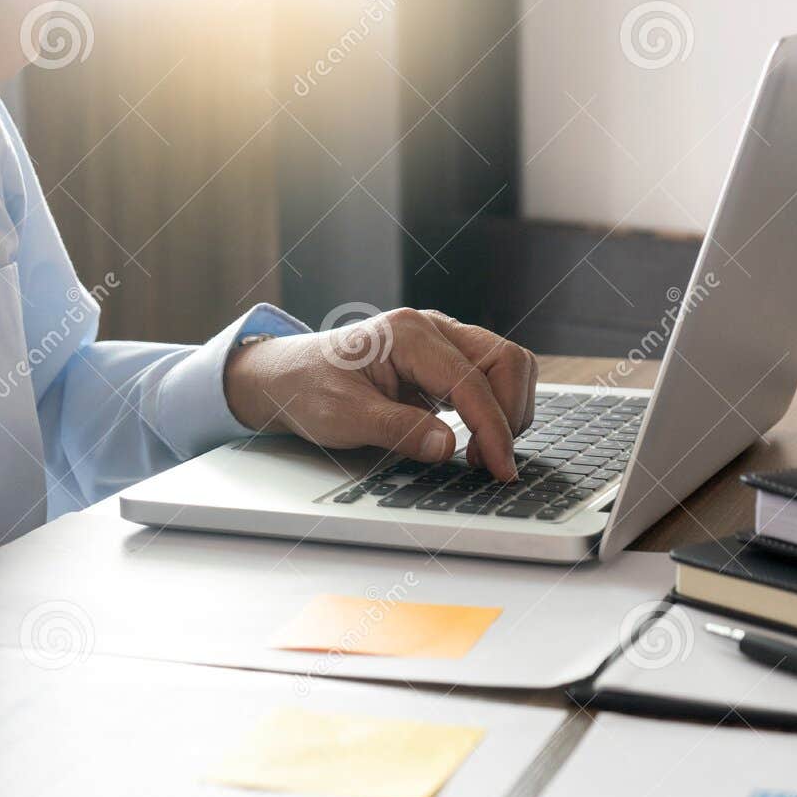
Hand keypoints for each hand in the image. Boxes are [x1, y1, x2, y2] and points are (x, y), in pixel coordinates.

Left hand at [224, 309, 538, 480]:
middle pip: (505, 360)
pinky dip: (497, 407)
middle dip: (509, 413)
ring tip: (484, 452)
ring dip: (509, 409)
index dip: (492, 428)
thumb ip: (396, 429)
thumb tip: (447, 446)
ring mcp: (442, 341)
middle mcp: (432, 328)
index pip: (470, 380)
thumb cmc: (308, 389)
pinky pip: (492, 376)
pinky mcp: (445, 361)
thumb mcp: (342, 416)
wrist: (287, 378)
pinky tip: (476, 439)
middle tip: (491, 462)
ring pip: (506, 365)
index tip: (500, 468)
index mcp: (407, 333)